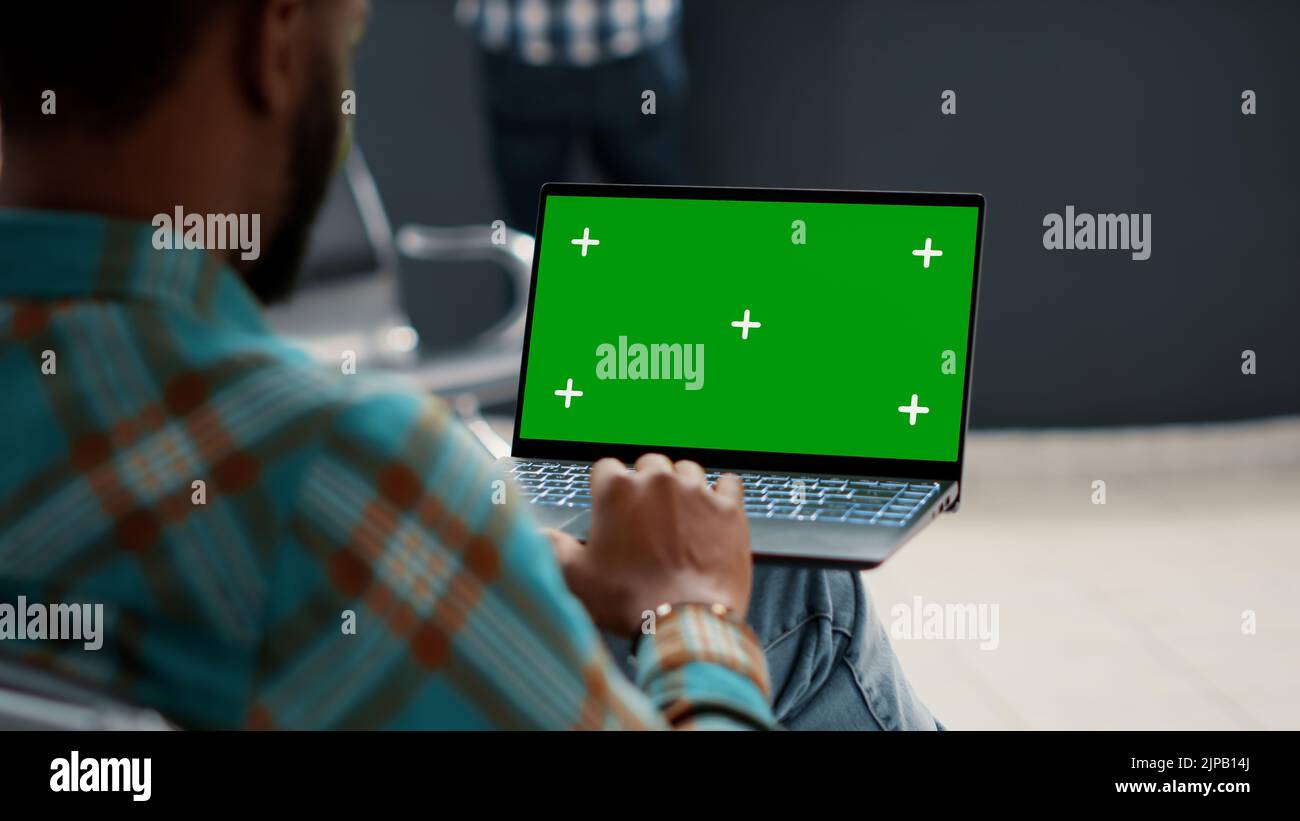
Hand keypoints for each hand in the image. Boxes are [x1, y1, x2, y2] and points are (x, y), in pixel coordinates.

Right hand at [545, 453, 751, 635]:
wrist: (685, 621)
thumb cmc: (630, 601)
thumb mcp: (577, 577)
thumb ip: (553, 548)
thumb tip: (537, 535)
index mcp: (617, 491)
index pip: (607, 468)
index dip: (608, 488)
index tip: (612, 506)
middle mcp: (658, 481)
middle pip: (649, 464)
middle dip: (646, 485)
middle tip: (646, 517)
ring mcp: (697, 492)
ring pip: (687, 471)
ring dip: (682, 488)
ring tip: (679, 517)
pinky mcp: (729, 509)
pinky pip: (729, 483)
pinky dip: (722, 494)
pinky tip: (715, 510)